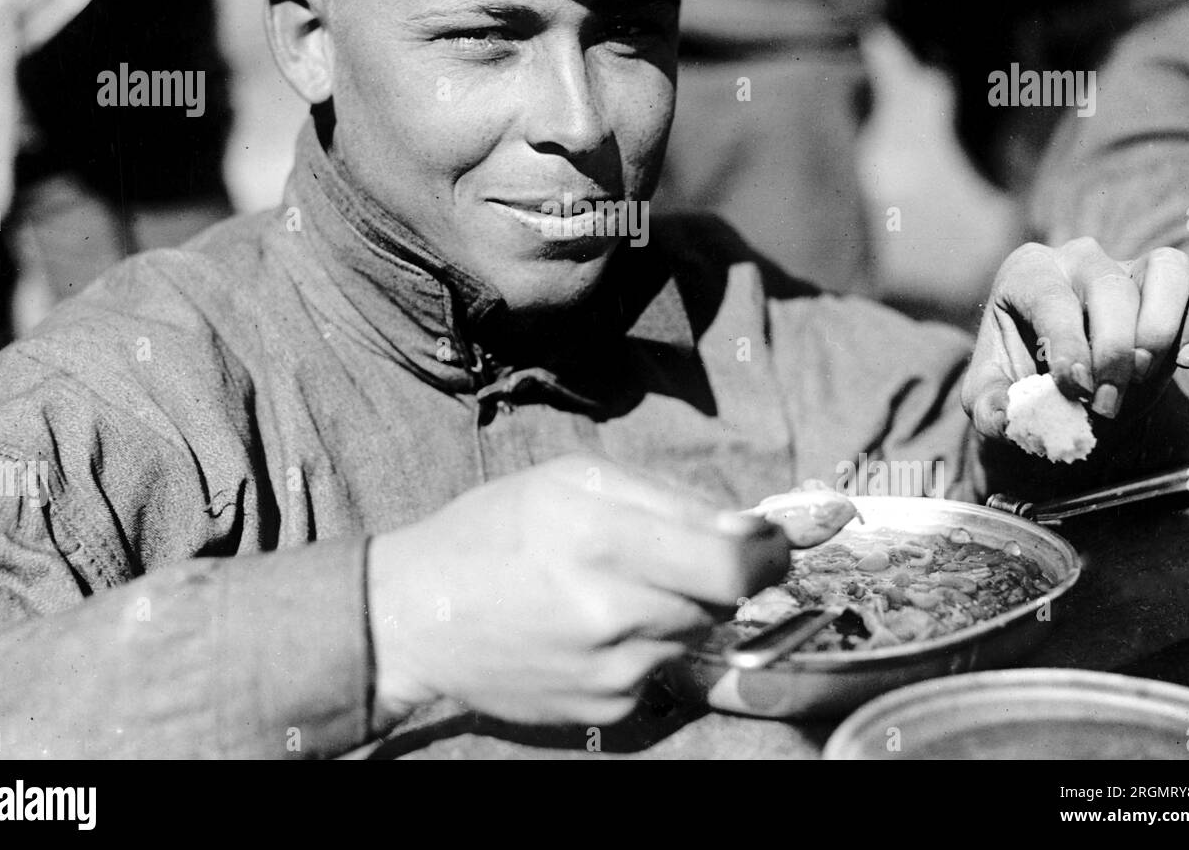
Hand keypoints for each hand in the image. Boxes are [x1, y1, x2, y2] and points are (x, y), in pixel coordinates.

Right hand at [366, 453, 788, 725]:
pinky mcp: (604, 710)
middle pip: (722, 600)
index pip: (732, 565)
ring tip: (613, 585)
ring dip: (677, 606)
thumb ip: (669, 498)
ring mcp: (610, 672)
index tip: (771, 540)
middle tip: (666, 552)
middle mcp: (612, 613)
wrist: (417, 615)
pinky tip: (592, 624)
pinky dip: (645, 642)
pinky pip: (660, 668)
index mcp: (603, 539)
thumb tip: (751, 525)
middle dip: (714, 572)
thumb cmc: (495, 529)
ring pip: (694, 633)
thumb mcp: (574, 478)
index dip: (770, 552)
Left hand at [962, 239, 1188, 436]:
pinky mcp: (1174, 288)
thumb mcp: (990, 397)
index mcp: (1027, 274)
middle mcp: (1079, 259)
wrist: (1062, 388)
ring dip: (1161, 326)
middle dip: (1113, 350)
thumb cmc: (1020, 379)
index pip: (1050, 298)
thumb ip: (990, 408)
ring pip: (1166, 267)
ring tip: (1143, 374)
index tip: (1076, 387)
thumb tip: (1008, 419)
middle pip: (1109, 285)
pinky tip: (1188, 360)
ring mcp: (1130, 267)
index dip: (1066, 343)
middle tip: (1106, 402)